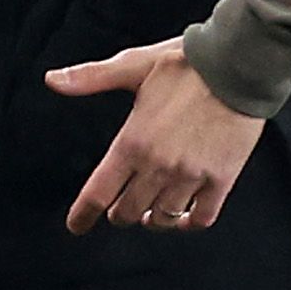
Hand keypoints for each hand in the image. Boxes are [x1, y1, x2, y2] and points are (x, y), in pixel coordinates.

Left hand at [47, 36, 267, 234]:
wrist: (238, 65)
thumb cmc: (186, 63)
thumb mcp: (133, 66)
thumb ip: (91, 78)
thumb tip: (52, 80)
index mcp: (132, 142)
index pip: (98, 193)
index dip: (83, 215)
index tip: (77, 225)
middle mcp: (158, 166)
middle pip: (128, 212)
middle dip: (119, 214)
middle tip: (119, 209)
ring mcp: (191, 176)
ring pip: (163, 218)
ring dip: (152, 219)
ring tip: (150, 213)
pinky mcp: (222, 179)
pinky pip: (202, 217)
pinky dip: (189, 223)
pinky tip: (184, 215)